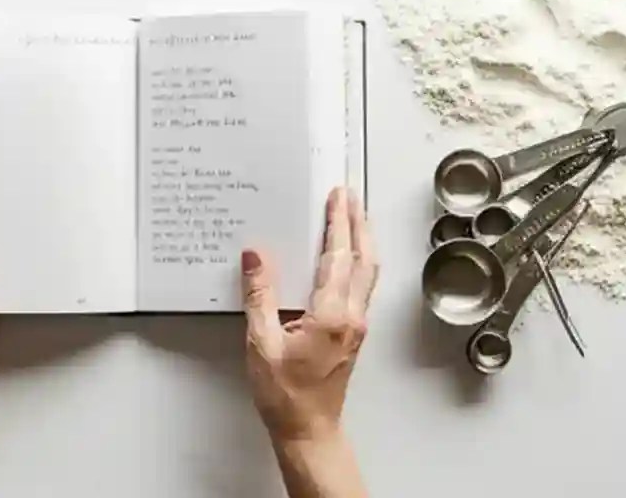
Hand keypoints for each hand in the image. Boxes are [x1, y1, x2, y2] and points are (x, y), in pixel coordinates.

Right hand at [241, 187, 378, 441]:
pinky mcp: (354, 334)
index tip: (336, 197)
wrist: (308, 431)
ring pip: (369, 273)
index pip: (339, 258)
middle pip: (364, 259)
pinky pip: (363, 287)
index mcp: (332, 316)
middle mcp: (352, 318)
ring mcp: (357, 326)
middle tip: (350, 195)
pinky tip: (349, 258)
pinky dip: (360, 262)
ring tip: (355, 216)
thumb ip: (259, 296)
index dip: (338, 224)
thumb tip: (256, 256)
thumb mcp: (261, 344)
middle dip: (358, 223)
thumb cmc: (285, 396)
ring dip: (363, 241)